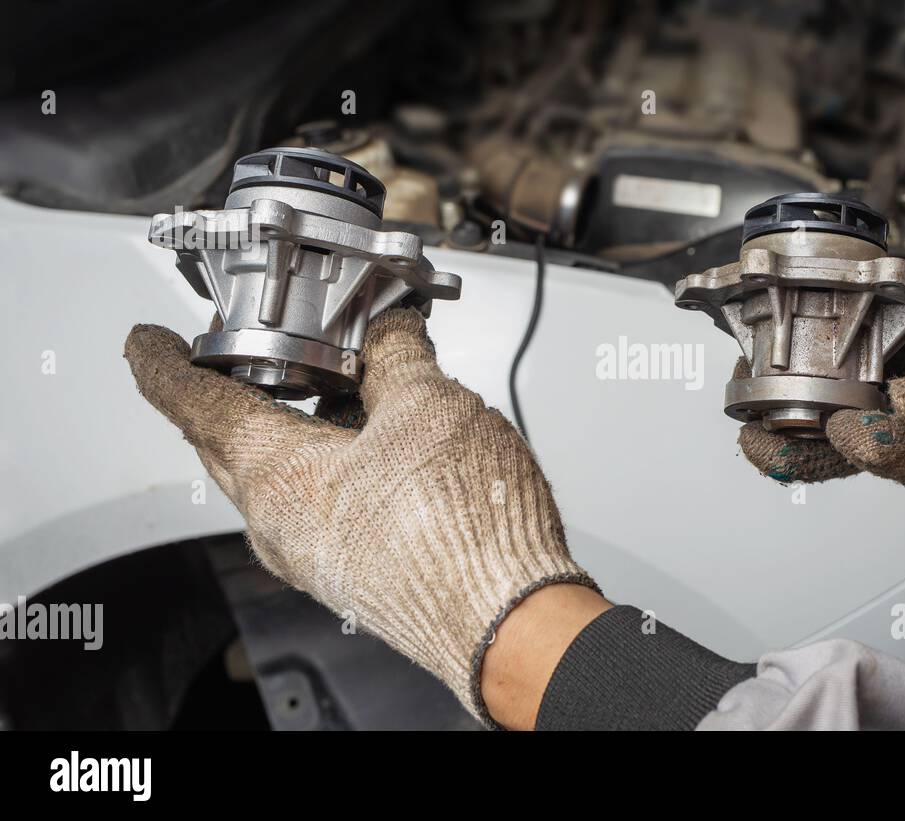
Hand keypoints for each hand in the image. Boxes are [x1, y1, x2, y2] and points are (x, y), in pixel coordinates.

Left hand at [124, 308, 597, 723]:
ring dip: (298, 426)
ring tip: (344, 388)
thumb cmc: (465, 534)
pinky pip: (320, 506)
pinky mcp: (354, 573)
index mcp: (278, 476)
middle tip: (249, 354)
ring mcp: (316, 556)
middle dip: (234, 393)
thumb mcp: (430, 406)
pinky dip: (333, 463)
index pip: (196, 404)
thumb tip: (389, 332)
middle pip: (232, 444)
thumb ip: (397, 357)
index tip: (148, 345)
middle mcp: (282, 524)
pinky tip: (381, 446)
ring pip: (282, 476)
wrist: (508, 622)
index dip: (167, 364)